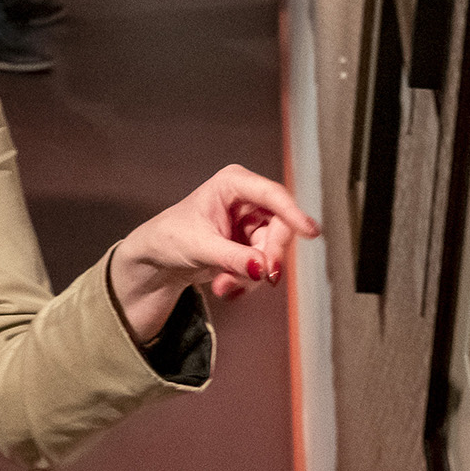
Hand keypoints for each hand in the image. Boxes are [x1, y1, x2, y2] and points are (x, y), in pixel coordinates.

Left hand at [106, 164, 317, 344]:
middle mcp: (248, 199)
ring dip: (253, 275)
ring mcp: (251, 222)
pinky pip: (264, 265)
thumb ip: (234, 257)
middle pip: (280, 226)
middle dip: (270, 256)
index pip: (272, 195)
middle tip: (262, 278)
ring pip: (273, 251)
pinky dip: (248, 280)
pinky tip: (226, 287)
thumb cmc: (171, 238)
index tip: (310, 232)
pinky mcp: (252, 244)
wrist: (159, 258)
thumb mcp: (200, 247)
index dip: (293, 214)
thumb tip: (263, 268)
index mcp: (233, 183)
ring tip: (224, 286)